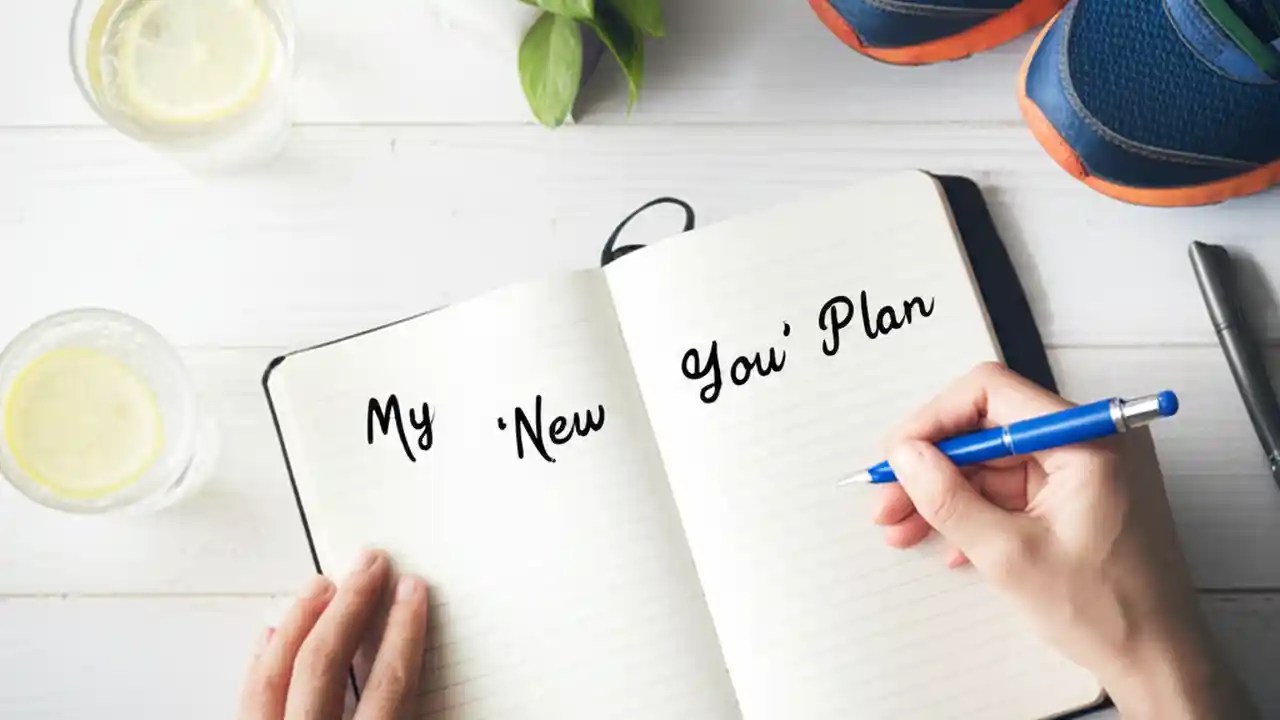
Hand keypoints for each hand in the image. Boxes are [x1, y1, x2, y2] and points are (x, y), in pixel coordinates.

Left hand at [238, 550, 429, 719]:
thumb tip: (426, 672)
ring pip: (270, 677)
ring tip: (322, 585)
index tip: (411, 592)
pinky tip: (273, 635)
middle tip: (369, 567)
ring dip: (298, 623)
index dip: (403, 633)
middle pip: (322, 665)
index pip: (387, 687)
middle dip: (349, 607)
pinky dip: (262, 662)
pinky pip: (247, 700)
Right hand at [876, 363, 1254, 719]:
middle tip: (890, 497)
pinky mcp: (1077, 494)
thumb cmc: (1110, 611)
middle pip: (987, 428)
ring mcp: (1084, 468)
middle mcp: (1088, 441)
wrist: (1156, 660)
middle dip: (932, 465)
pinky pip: (1012, 486)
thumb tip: (907, 457)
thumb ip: (949, 499)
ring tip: (905, 525)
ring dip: (947, 492)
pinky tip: (949, 540)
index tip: (899, 454)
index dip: (934, 421)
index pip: (991, 394)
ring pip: (993, 461)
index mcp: (1086, 440)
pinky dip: (976, 509)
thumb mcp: (1009, 555)